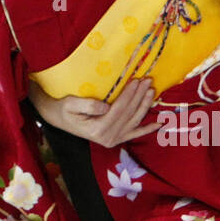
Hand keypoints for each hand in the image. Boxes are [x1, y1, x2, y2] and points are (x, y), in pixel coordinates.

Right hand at [28, 76, 161, 146]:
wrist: (59, 119)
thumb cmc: (65, 109)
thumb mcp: (70, 104)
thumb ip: (87, 105)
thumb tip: (105, 106)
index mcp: (98, 130)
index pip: (119, 108)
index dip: (130, 94)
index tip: (137, 80)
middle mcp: (108, 138)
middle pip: (129, 114)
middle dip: (140, 96)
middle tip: (148, 80)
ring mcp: (114, 140)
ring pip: (135, 121)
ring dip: (145, 106)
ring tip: (152, 90)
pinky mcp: (117, 139)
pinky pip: (135, 133)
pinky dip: (148, 129)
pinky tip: (160, 123)